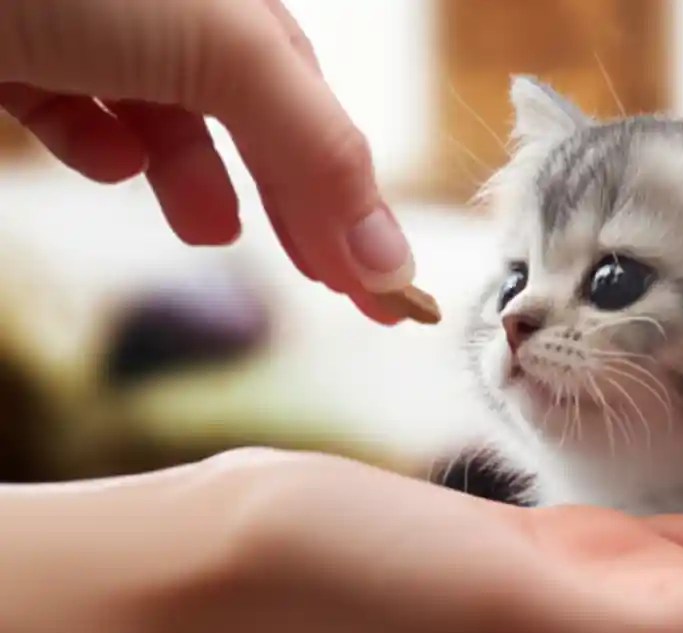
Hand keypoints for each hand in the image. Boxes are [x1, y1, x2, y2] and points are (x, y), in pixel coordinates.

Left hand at [0, 0, 411, 322]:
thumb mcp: (230, 50)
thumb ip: (318, 151)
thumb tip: (390, 259)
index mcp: (248, 8)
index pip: (325, 127)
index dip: (360, 213)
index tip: (390, 298)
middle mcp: (184, 18)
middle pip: (260, 132)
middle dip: (296, 211)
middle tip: (334, 290)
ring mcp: (103, 33)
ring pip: (171, 128)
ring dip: (197, 183)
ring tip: (208, 228)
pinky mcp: (25, 53)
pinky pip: (80, 113)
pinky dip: (99, 145)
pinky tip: (106, 158)